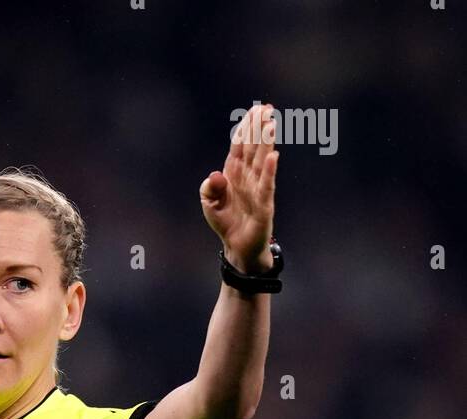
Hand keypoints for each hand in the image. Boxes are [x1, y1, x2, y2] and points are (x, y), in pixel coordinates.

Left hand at [200, 101, 278, 274]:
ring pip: (262, 161)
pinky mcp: (264, 204)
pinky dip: (270, 171)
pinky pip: (267, 185)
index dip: (246, 128)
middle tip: (267, 108)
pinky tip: (274, 155)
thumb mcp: (208, 204)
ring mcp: (258, 188)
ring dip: (267, 143)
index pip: (240, 145)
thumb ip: (208, 188)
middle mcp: (248, 177)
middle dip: (259, 128)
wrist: (237, 246)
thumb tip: (216, 175)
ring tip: (271, 123)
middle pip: (253, 148)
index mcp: (234, 173)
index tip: (253, 110)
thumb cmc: (225, 221)